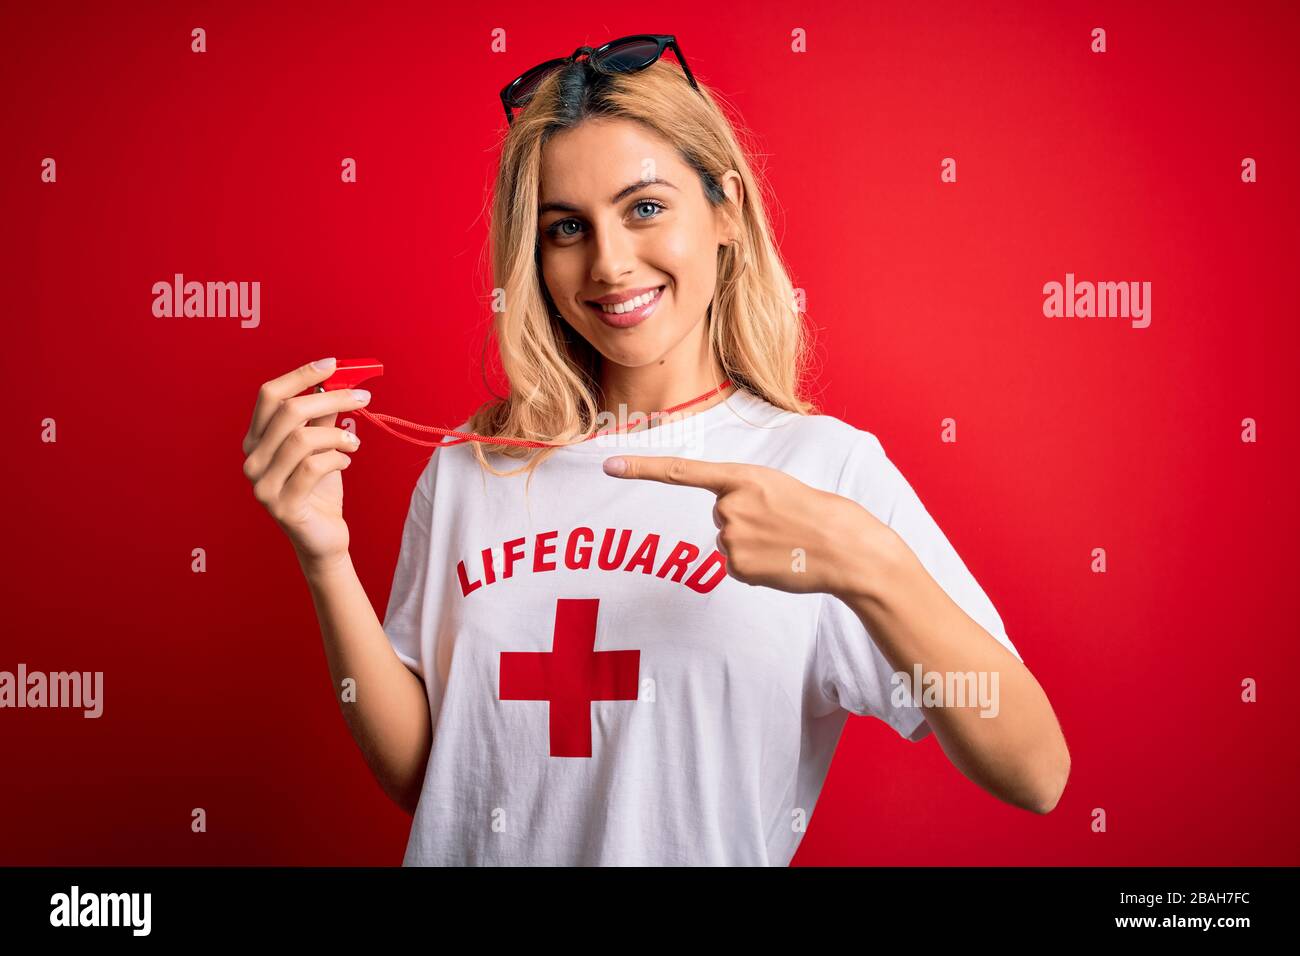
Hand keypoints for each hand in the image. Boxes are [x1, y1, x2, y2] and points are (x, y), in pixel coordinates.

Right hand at [241, 358, 372, 569]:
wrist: (323, 537)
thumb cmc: (320, 488)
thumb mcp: (321, 446)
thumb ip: (323, 416)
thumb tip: (339, 381)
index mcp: (256, 440)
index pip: (269, 396)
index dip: (300, 376)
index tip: (332, 364)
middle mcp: (252, 460)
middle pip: (289, 412)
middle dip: (332, 398)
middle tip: (363, 397)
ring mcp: (262, 485)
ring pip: (302, 440)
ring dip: (337, 435)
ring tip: (353, 443)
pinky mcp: (282, 506)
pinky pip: (312, 468)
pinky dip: (336, 458)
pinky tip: (345, 461)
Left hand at [602, 454, 891, 595]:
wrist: (846, 549)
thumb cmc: (817, 514)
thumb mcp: (779, 488)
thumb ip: (745, 496)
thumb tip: (725, 527)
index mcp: (742, 477)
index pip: (680, 470)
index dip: (641, 467)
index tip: (607, 464)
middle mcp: (729, 505)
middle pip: (719, 514)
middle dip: (746, 520)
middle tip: (781, 523)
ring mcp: (730, 537)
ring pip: (727, 541)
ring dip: (752, 544)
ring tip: (784, 542)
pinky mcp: (735, 567)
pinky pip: (734, 565)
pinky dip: (755, 565)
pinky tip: (780, 560)